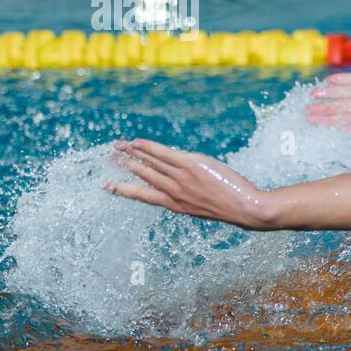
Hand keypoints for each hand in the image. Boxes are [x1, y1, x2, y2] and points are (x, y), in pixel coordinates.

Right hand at [106, 139, 275, 229]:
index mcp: (174, 204)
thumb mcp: (202, 206)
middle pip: (143, 175)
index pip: (142, 195)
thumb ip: (186, 196)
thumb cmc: (227, 207)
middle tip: (110, 158)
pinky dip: (149, 148)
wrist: (244, 208)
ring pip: (150, 163)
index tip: (107, 186)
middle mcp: (173, 192)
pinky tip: (137, 142)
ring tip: (118, 147)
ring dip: (132, 154)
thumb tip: (177, 186)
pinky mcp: (190, 166)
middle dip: (125, 166)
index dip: (123, 189)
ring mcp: (180, 178)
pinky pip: (164, 154)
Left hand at [304, 70, 350, 134]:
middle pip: (340, 106)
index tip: (311, 121)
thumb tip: (346, 129)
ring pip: (344, 92)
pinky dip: (343, 80)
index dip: (326, 120)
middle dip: (323, 109)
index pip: (343, 119)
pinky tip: (330, 82)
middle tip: (306, 111)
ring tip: (313, 95)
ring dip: (329, 94)